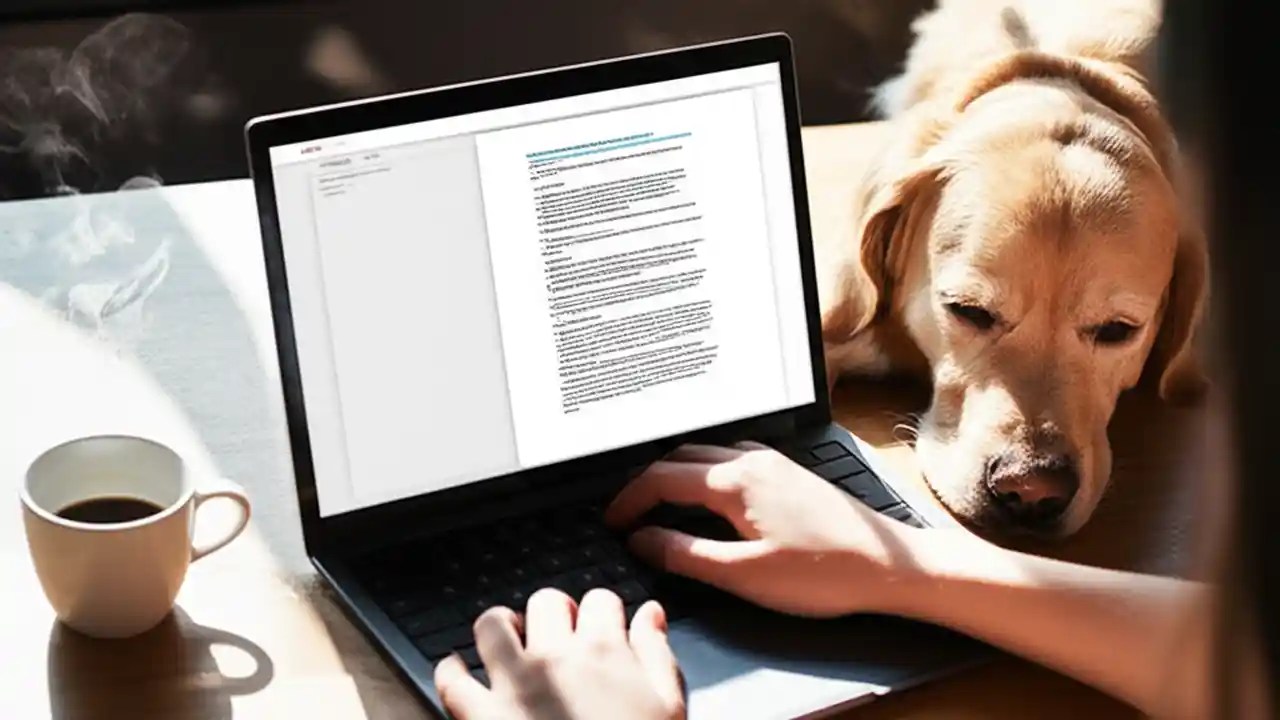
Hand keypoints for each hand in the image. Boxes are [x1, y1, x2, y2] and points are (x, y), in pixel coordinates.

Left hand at [434, 589, 683, 719]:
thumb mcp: (669, 708)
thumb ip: (658, 654)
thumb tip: (650, 613)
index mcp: (603, 652)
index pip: (599, 600)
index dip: (602, 612)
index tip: (601, 627)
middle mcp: (555, 657)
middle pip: (546, 602)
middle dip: (554, 613)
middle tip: (558, 635)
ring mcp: (513, 683)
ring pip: (492, 625)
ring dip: (500, 627)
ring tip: (507, 640)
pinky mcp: (481, 716)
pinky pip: (452, 680)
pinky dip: (451, 671)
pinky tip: (458, 671)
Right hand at [605, 442, 928, 616]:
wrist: (890, 565)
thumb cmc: (823, 572)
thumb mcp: (742, 574)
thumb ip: (685, 554)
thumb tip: (641, 540)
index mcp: (735, 481)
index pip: (661, 479)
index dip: (628, 500)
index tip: (610, 523)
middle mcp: (751, 460)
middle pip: (680, 459)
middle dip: (646, 484)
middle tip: (627, 515)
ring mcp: (773, 462)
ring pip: (707, 454)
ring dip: (675, 474)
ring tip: (658, 506)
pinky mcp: (790, 472)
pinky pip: (732, 458)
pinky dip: (705, 472)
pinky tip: (709, 496)